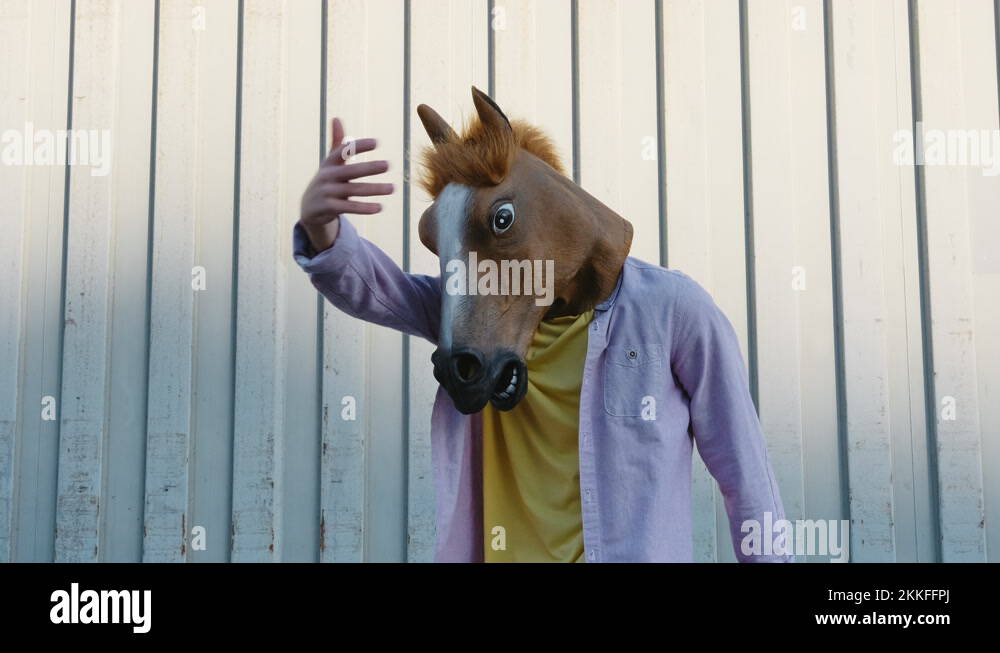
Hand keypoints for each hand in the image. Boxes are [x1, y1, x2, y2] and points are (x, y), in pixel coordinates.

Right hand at [299, 117, 394, 251]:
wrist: (309, 208)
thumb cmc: (326, 181)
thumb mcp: (330, 162)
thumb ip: (337, 143)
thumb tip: (336, 118)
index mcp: (329, 162)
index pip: (343, 151)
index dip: (359, 146)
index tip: (376, 142)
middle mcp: (327, 176)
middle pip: (351, 171)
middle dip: (369, 168)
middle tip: (388, 165)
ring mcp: (327, 192)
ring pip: (354, 190)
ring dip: (374, 189)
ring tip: (392, 188)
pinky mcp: (329, 208)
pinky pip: (349, 207)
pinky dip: (364, 208)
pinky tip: (380, 207)